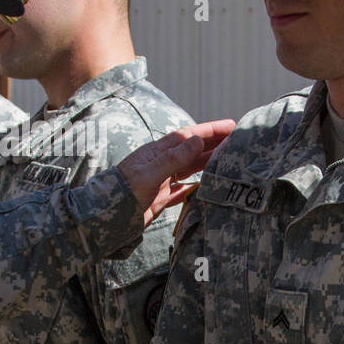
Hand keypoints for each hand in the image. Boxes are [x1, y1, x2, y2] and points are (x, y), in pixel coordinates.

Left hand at [118, 120, 233, 226]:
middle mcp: (161, 164)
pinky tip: (207, 186)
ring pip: (190, 168)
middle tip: (238, 141)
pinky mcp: (160, 198)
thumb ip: (173, 159)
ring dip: (208, 162)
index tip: (231, 126)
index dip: (210, 131)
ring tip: (228, 159)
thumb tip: (197, 140)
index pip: (189, 137)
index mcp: (157, 153)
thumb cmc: (122, 193)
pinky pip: (183, 189)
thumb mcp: (149, 174)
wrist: (105, 217)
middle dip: (214, 144)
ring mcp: (161, 181)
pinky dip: (197, 185)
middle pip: (193, 150)